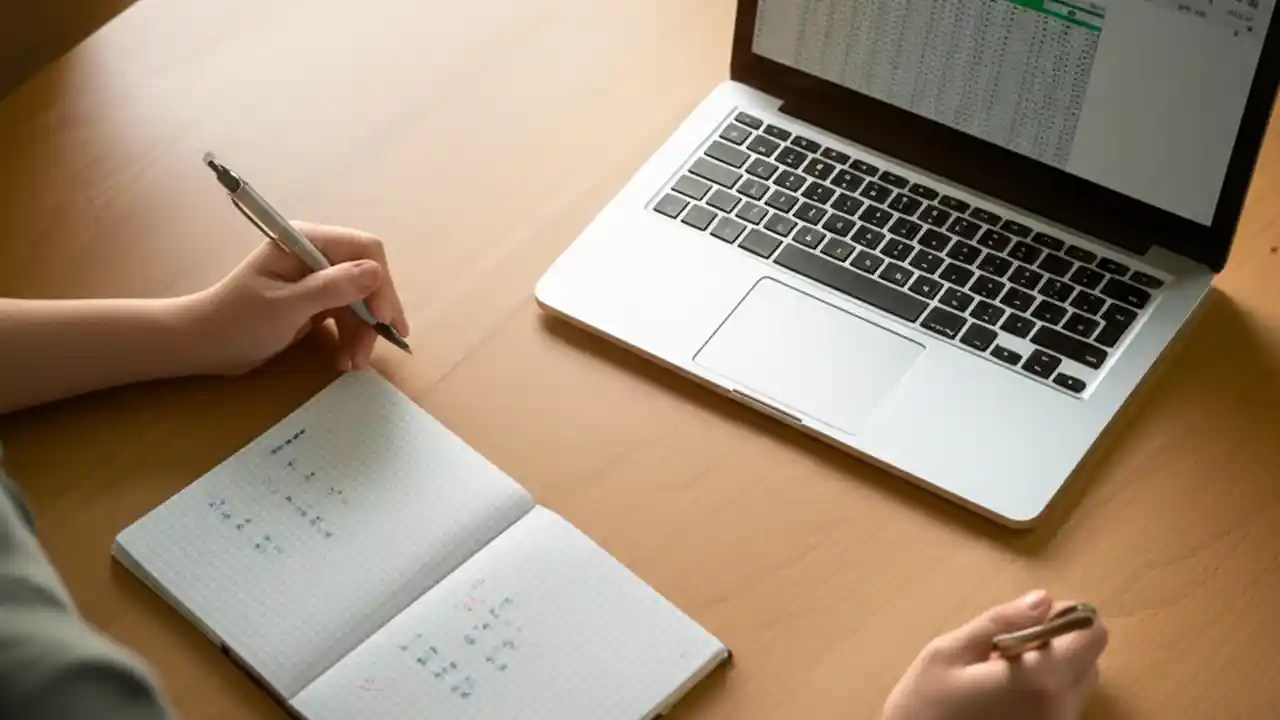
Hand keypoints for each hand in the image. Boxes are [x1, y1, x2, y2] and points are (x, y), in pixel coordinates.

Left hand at [186, 222, 409, 374]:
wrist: (205, 345)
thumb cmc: (237, 321)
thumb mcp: (286, 306)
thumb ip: (331, 288)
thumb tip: (376, 272)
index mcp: (306, 242)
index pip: (363, 249)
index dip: (379, 283)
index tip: (382, 318)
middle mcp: (315, 254)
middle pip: (366, 277)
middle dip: (374, 314)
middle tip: (382, 346)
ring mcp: (316, 278)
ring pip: (360, 302)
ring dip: (363, 333)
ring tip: (353, 363)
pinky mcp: (315, 301)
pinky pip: (346, 316)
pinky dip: (350, 337)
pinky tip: (345, 359)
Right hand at [882, 590, 1107, 719]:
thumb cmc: (924, 704)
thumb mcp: (949, 652)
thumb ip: (1000, 622)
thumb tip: (1042, 599)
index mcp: (1041, 679)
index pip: (1093, 636)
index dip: (1067, 618)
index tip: (1031, 620)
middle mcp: (1061, 708)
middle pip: (1088, 662)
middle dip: (1057, 646)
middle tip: (1007, 647)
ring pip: (1075, 686)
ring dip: (1049, 671)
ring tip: (1000, 675)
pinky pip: (1060, 708)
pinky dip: (1041, 695)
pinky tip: (1003, 698)